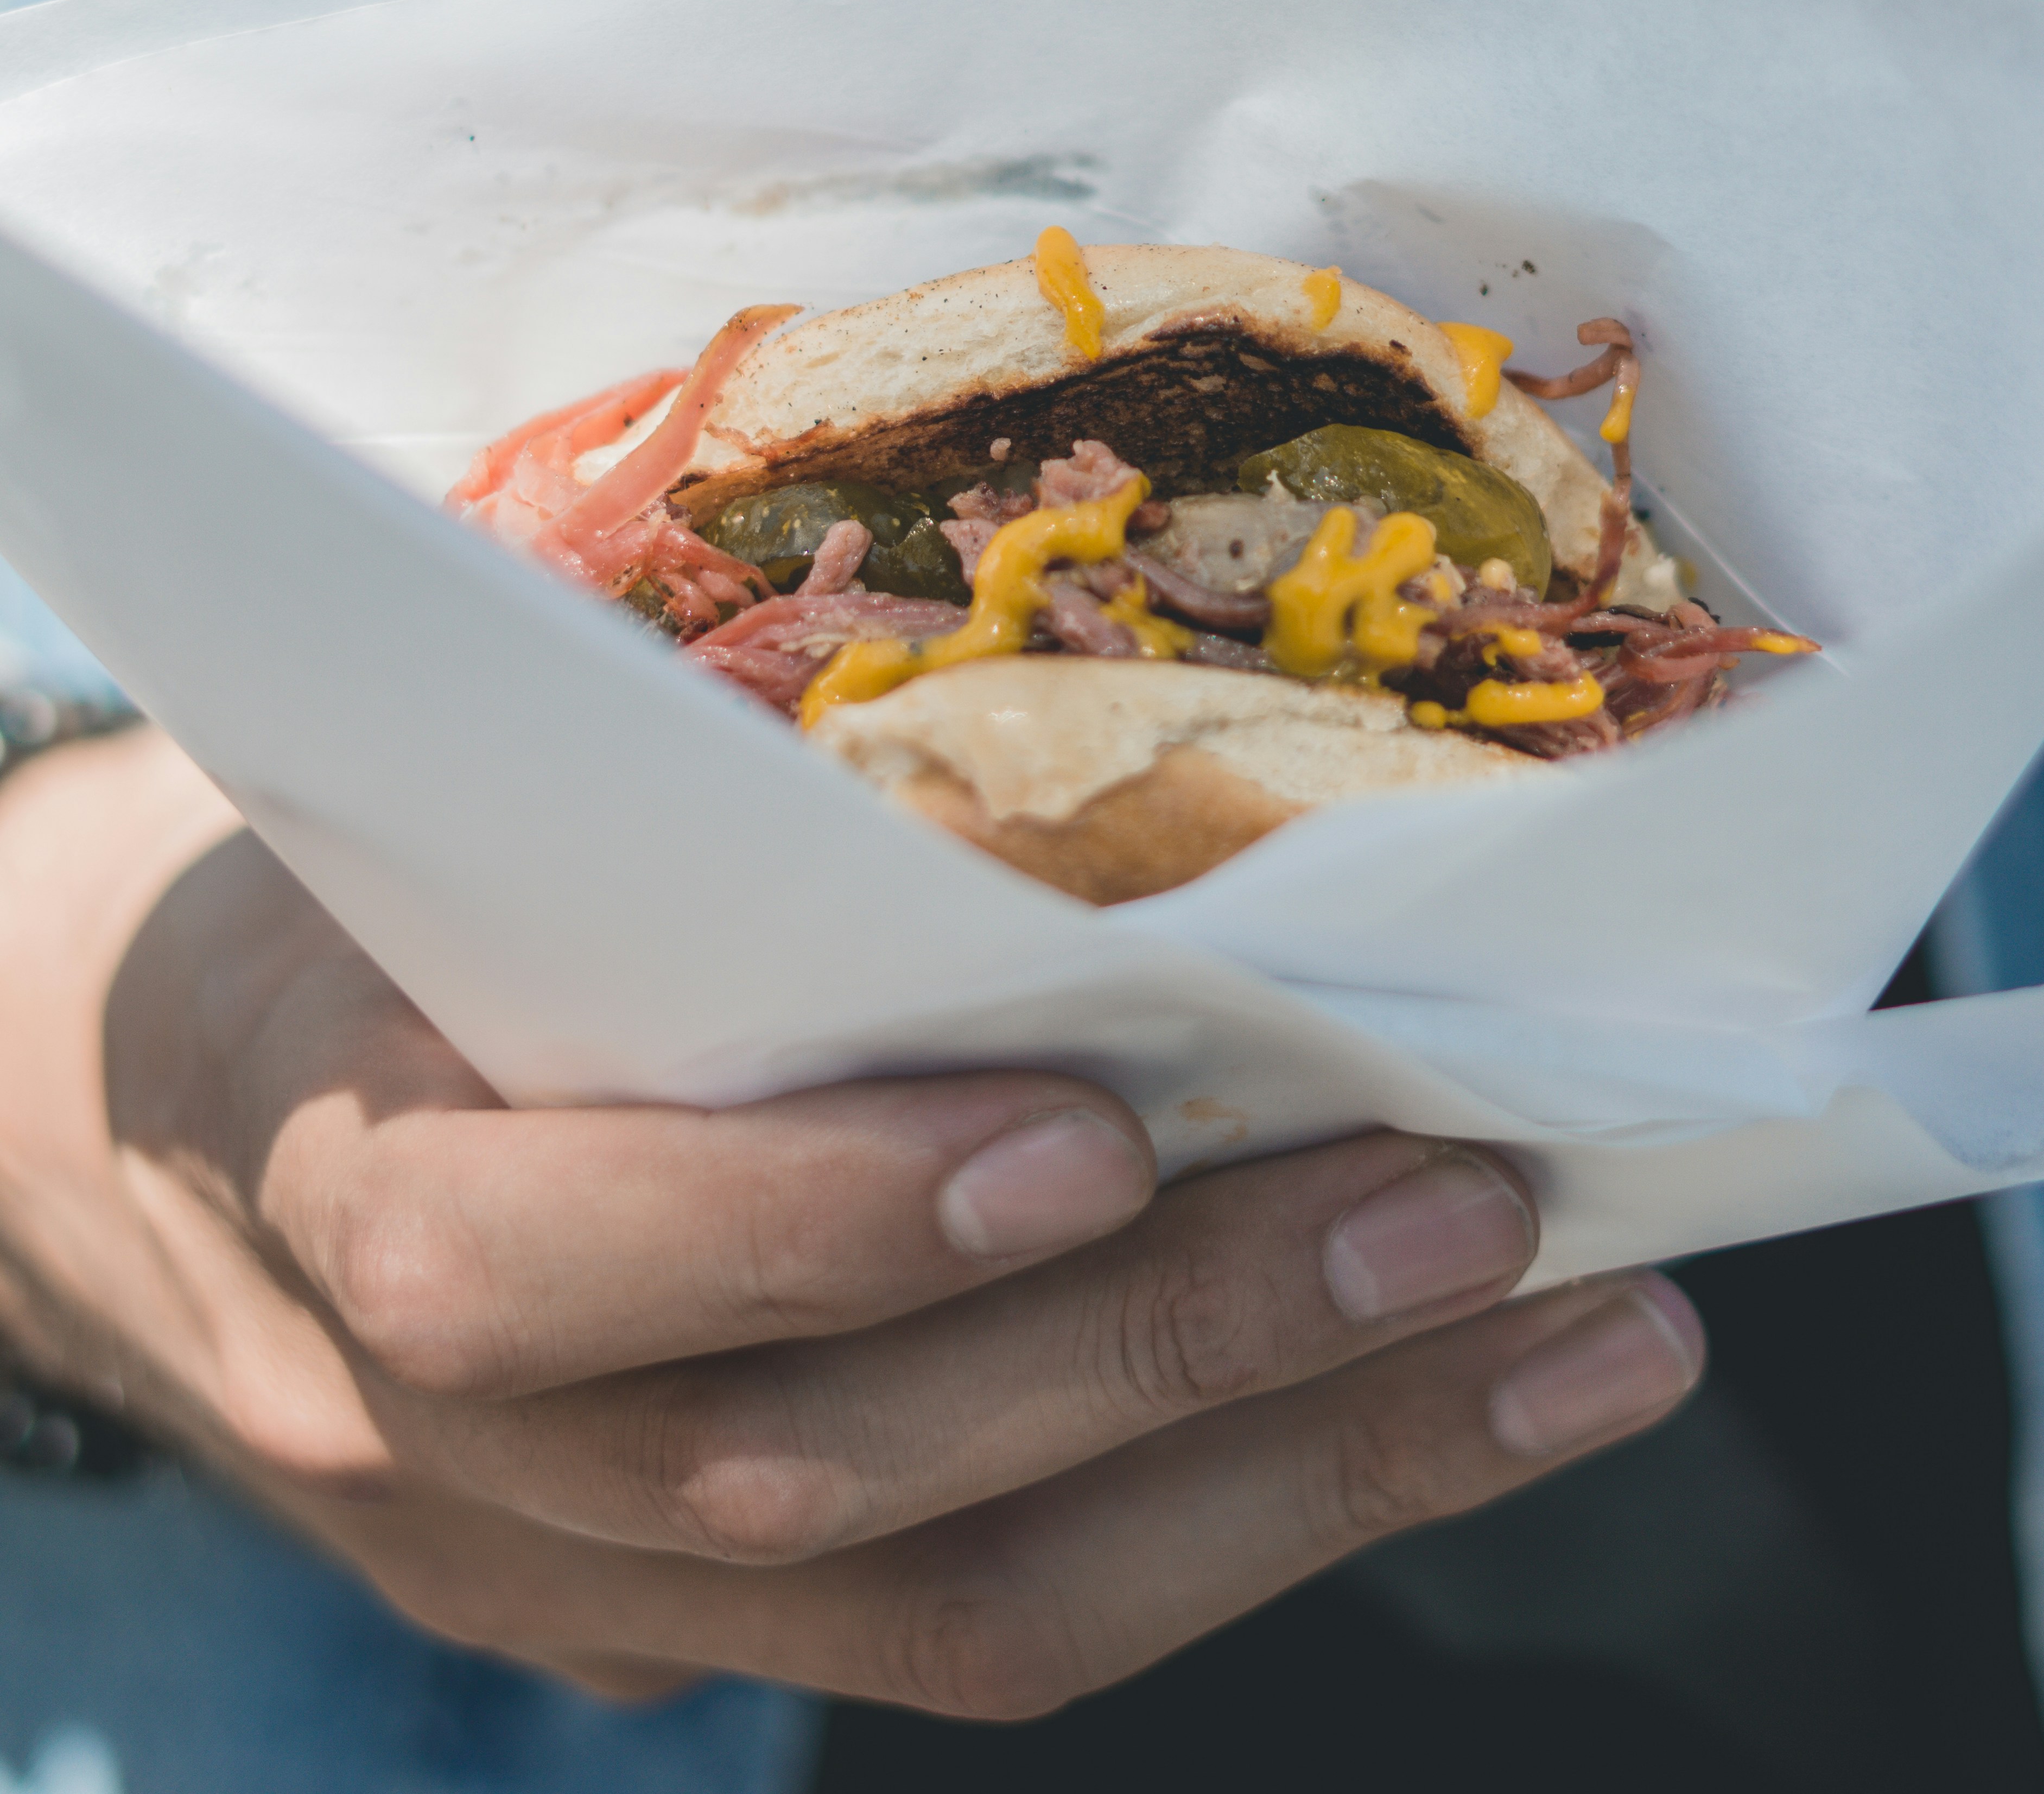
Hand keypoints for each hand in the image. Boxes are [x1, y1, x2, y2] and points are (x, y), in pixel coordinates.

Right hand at [0, 729, 1698, 1715]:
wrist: (144, 1139)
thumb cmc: (339, 904)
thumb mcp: (430, 816)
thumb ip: (658, 820)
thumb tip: (1028, 722)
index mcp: (337, 1170)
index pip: (531, 1259)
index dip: (811, 1213)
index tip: (1089, 1126)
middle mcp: (453, 1445)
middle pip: (819, 1474)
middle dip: (1174, 1348)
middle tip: (1473, 1199)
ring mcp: (578, 1582)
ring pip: (957, 1606)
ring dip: (1302, 1471)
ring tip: (1586, 1335)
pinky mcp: (688, 1635)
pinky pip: (989, 1622)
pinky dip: (1248, 1508)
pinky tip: (1454, 1402)